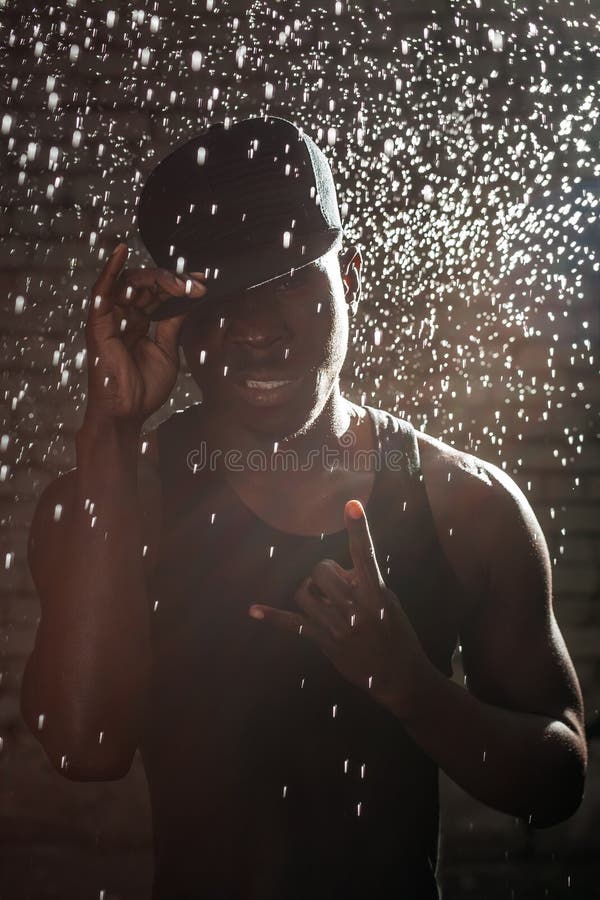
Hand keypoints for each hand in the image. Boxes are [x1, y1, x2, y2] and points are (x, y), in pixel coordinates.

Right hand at [84, 242, 206, 423]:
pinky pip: (101, 291)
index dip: (180, 286)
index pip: (159, 294)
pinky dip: (110, 269)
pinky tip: (121, 251)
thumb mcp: (168, 351)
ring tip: (178, 282)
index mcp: (140, 323)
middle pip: (147, 285)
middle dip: (174, 281)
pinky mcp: (99, 323)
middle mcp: (124, 317)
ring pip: (131, 283)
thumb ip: (174, 324)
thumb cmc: (145, 388)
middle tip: (196, 286)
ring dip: (156, 278)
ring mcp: (111, 319)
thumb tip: (188, 300)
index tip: (204, 282)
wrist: (128, 412)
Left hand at [248, 499, 433, 720]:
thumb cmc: (396, 633)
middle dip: (326, 573)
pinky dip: (272, 616)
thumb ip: (365, 582)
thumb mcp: (389, 602)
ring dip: (310, 590)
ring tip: (324, 600)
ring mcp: (336, 625)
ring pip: (304, 592)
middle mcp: (354, 606)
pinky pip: (292, 624)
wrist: (398, 676)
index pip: (365, 554)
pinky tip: (253, 610)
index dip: (359, 528)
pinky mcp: (323, 640)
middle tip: (340, 587)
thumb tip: (340, 571)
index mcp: (375, 592)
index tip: (351, 505)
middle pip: (322, 570)